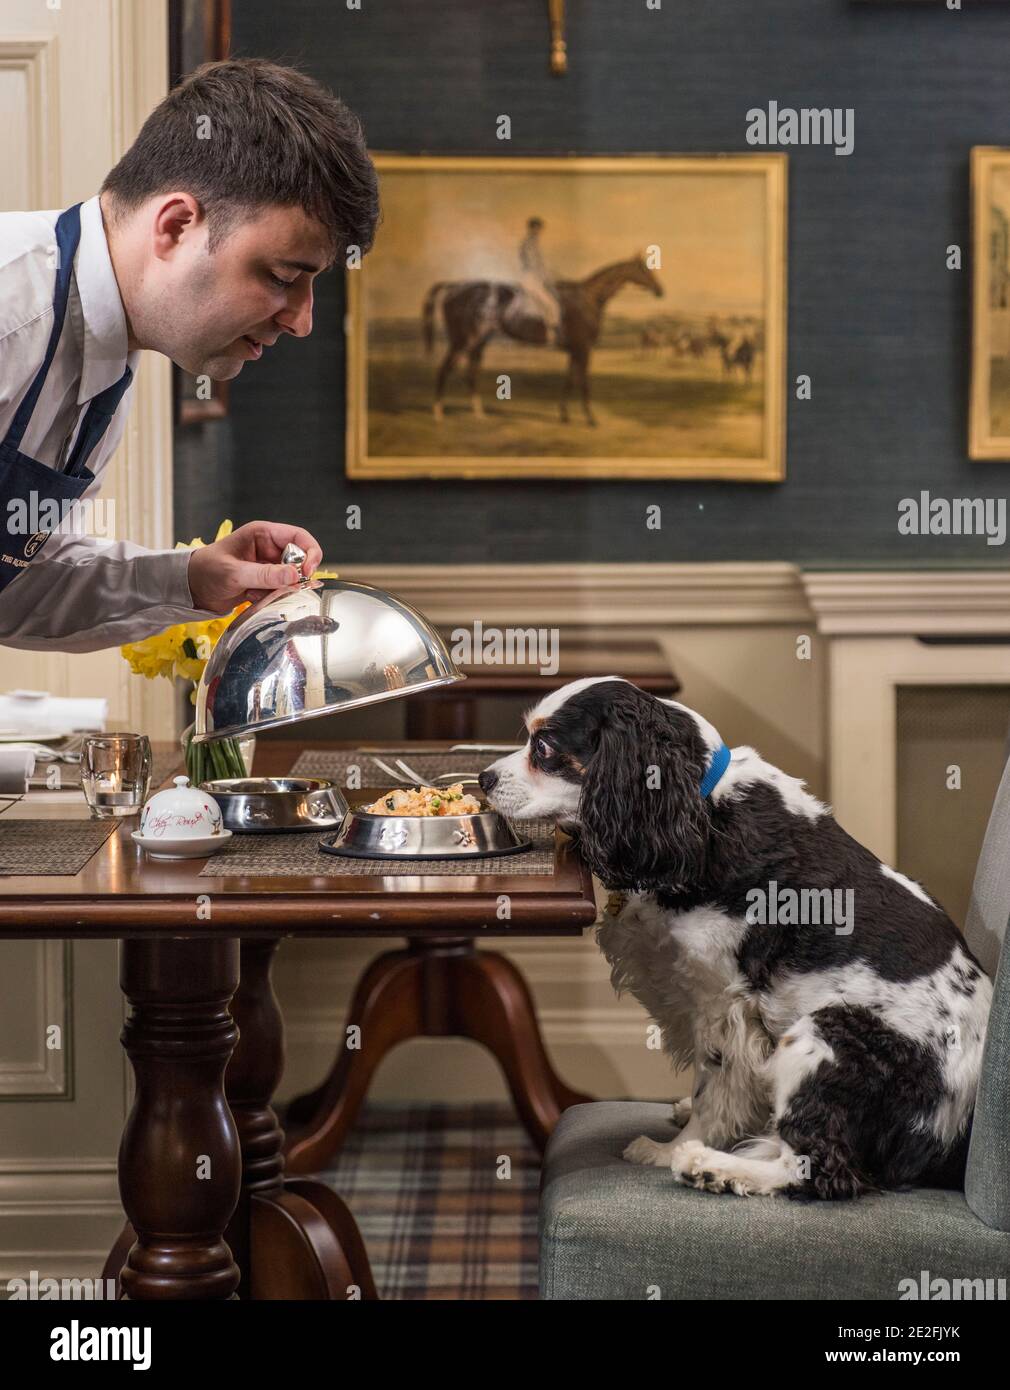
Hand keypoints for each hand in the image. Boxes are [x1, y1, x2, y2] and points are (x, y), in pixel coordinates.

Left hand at [187, 520, 323, 611]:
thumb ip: (264, 575)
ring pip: (290, 578)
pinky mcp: (264, 583)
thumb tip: (295, 576)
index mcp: (262, 534)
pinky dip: (271, 597)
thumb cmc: (205, 572)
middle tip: (283, 589)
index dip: (310, 552)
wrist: (189, 591)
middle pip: (298, 560)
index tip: (308, 572)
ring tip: (257, 593)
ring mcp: (267, 567)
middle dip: (294, 577)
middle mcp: (268, 548)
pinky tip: (252, 597)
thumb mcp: (234, 573)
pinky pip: (280, 590)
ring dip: (280, 589)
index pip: (299, 537)